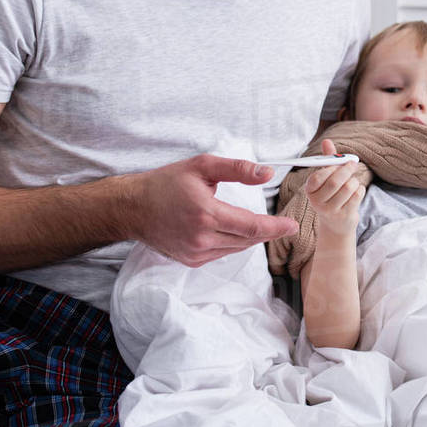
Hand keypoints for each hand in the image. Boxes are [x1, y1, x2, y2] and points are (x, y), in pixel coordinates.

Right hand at [126, 154, 297, 266]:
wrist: (134, 207)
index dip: (275, 227)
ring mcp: (195, 253)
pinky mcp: (191, 261)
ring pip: (236, 249)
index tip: (292, 225)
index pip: (251, 226)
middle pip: (247, 240)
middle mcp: (201, 238)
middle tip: (283, 224)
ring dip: (250, 237)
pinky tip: (231, 230)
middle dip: (267, 232)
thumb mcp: (202, 166)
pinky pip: (222, 253)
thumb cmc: (166, 183)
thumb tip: (267, 174)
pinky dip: (232, 243)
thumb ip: (237, 169)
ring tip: (258, 224)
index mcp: (206, 214)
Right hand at [305, 138, 363, 235]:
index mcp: (310, 191)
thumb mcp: (326, 179)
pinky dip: (360, 189)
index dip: (331, 168)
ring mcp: (331, 211)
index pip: (317, 177)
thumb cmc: (331, 195)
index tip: (340, 162)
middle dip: (347, 170)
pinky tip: (356, 191)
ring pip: (348, 188)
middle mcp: (317, 203)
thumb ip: (327, 160)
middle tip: (353, 164)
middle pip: (335, 182)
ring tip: (353, 182)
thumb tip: (327, 141)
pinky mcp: (344, 216)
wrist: (336, 224)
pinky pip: (357, 195)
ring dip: (354, 181)